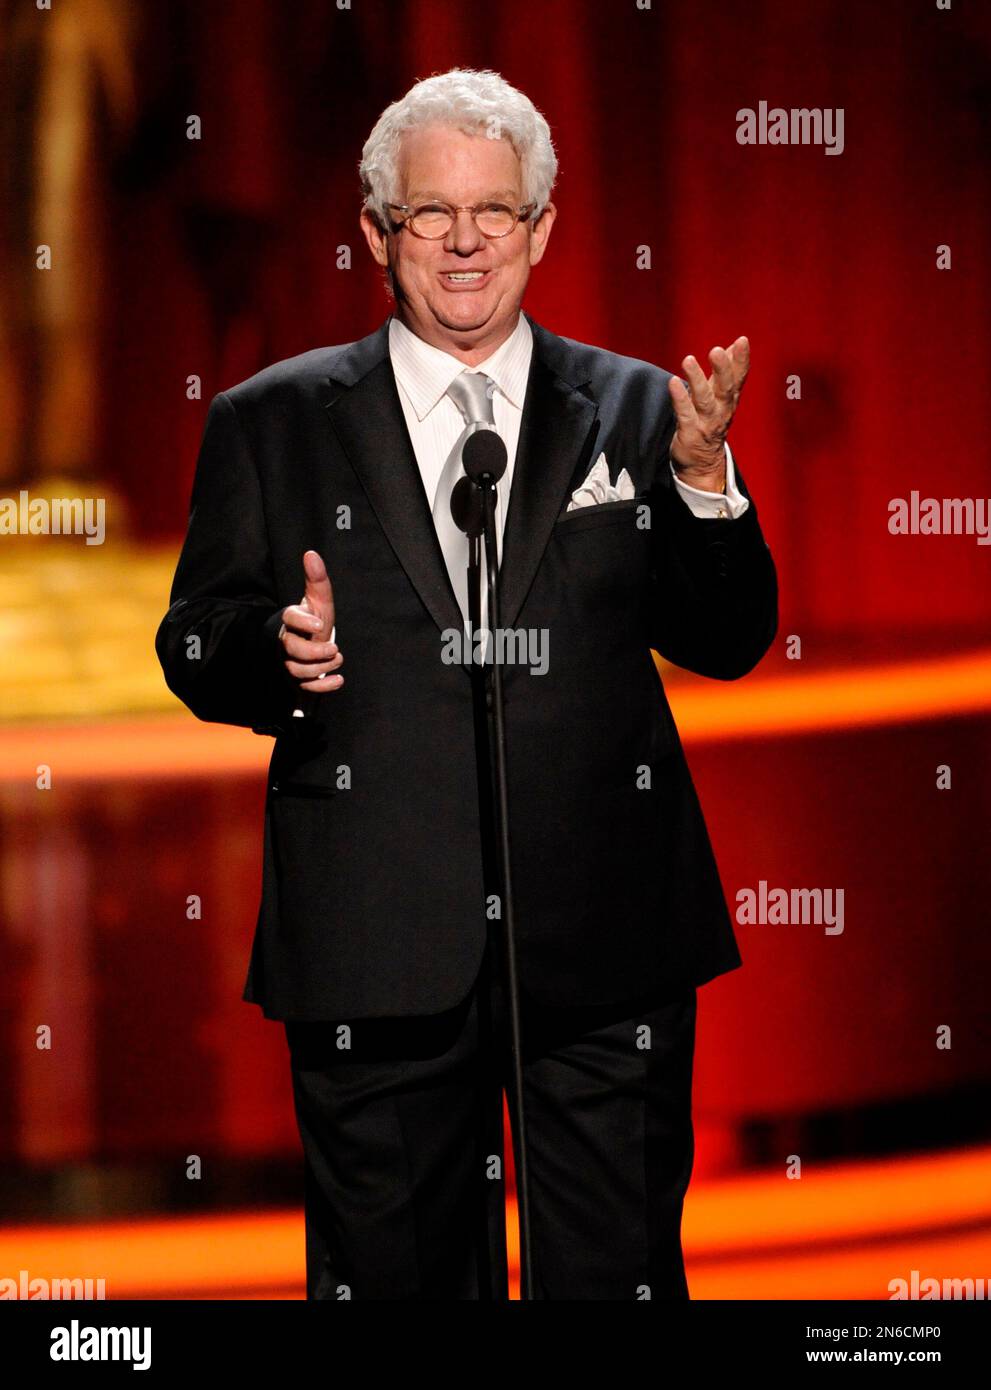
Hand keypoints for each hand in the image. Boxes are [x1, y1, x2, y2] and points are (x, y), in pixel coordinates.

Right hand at [278, 549, 342, 693]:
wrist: (309, 643)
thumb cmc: (314, 620)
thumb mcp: (319, 600)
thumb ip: (317, 580)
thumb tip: (311, 554)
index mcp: (292, 621)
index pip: (288, 619)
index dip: (302, 622)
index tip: (319, 625)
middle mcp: (288, 643)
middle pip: (291, 650)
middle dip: (313, 652)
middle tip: (333, 648)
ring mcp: (291, 662)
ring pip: (297, 670)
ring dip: (320, 668)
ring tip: (337, 658)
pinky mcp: (299, 679)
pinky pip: (305, 689)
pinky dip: (322, 687)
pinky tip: (338, 680)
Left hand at [668, 337, 749, 489]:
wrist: (702, 463)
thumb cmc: (710, 422)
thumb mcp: (722, 396)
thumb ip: (728, 371)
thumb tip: (736, 344)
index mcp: (729, 399)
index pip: (739, 377)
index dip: (741, 360)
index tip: (742, 341)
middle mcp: (721, 410)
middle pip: (725, 388)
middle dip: (722, 369)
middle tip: (717, 351)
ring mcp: (706, 423)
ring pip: (704, 400)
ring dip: (697, 380)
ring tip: (688, 360)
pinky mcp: (690, 433)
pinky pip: (685, 415)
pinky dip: (679, 399)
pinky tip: (673, 382)